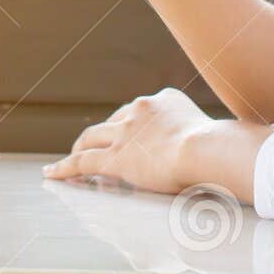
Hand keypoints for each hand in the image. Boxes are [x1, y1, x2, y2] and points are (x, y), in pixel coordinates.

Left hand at [40, 87, 213, 195]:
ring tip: (71, 160)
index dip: (129, 124)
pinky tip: (53, 174)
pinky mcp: (114, 157)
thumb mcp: (210, 134)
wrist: (205, 149)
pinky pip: (82, 162)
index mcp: (165, 99)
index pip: (139, 110)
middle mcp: (140, 109)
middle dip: (102, 134)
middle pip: (112, 121)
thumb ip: (204, 137)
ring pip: (92, 138)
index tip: (127, 133)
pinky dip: (65, 168)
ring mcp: (125, 132)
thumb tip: (219, 148)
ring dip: (79, 149)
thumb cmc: (219, 148)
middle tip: (94, 145)